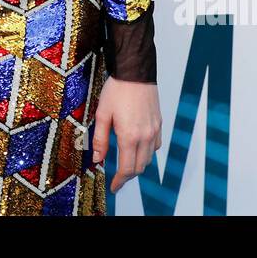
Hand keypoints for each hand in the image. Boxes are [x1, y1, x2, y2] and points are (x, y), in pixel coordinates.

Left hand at [91, 77, 161, 192]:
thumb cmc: (117, 90)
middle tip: (117, 177)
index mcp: (129, 136)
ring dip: (138, 165)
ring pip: (149, 158)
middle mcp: (145, 136)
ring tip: (126, 163)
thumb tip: (97, 160)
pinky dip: (147, 152)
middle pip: (139, 167)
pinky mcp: (159, 123)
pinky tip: (137, 148)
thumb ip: (100, 139)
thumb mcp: (102, 114)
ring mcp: (154, 130)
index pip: (127, 169)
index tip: (113, 186)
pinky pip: (156, 146)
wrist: (135, 71)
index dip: (120, 181)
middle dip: (128, 175)